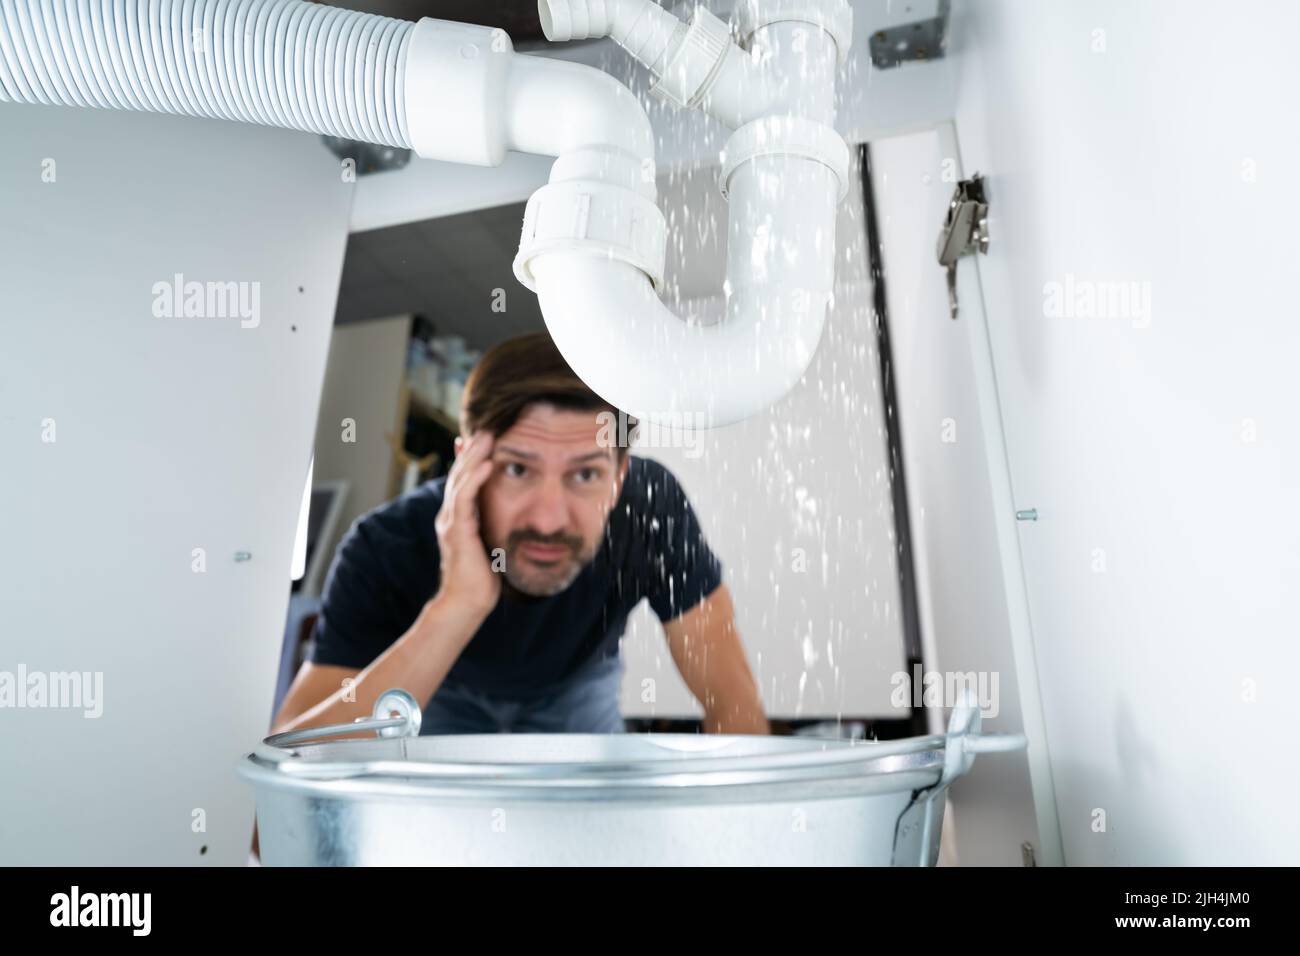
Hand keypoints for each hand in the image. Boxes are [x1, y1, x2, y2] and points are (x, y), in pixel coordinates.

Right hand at [432, 432, 499, 625]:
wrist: (467, 603)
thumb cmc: (482, 578)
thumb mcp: (490, 543)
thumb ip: (492, 526)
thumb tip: (510, 514)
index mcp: (458, 518)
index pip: (462, 481)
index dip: (469, 459)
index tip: (480, 438)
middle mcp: (450, 516)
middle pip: (458, 474)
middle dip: (471, 450)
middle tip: (484, 427)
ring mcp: (451, 522)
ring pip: (460, 481)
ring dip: (473, 456)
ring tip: (485, 436)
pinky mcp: (457, 531)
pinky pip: (465, 499)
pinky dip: (476, 479)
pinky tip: (488, 464)